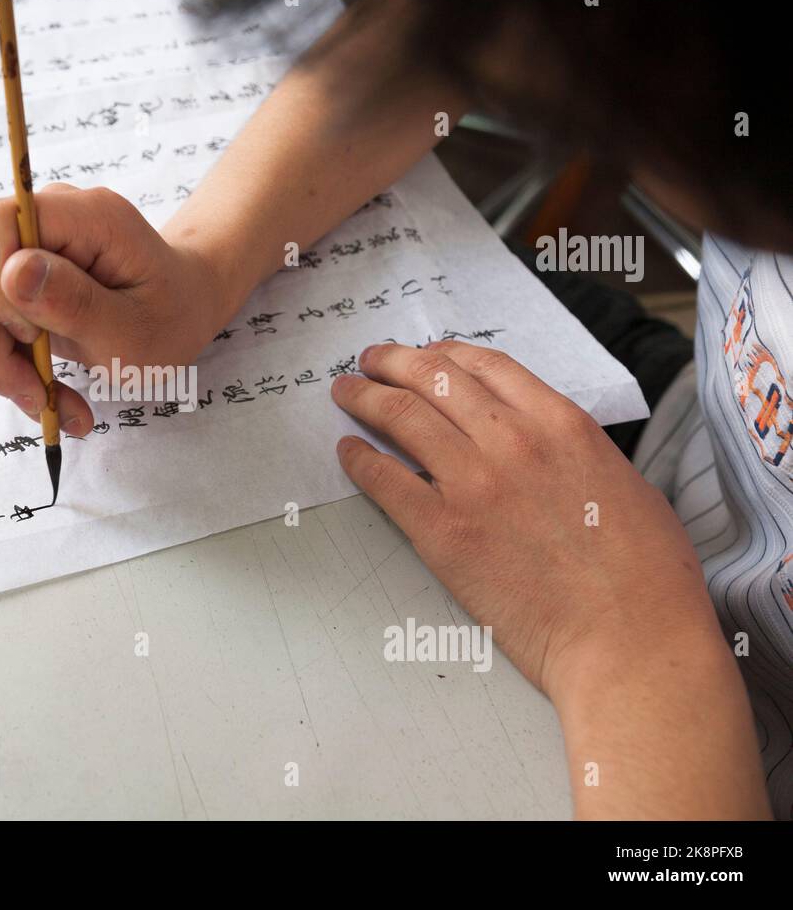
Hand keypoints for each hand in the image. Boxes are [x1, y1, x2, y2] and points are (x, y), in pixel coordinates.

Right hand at [0, 184, 226, 432]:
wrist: (182, 310)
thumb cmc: (170, 318)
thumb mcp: (134, 331)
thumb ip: (76, 302)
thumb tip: (13, 273)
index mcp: (87, 217)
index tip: (36, 337)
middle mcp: (49, 221)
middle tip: (38, 395)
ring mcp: (29, 248)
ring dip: (2, 363)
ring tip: (51, 403)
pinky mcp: (18, 279)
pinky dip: (11, 365)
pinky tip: (48, 394)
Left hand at [329, 340, 719, 699]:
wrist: (629, 639)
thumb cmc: (645, 573)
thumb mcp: (621, 480)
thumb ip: (570, 449)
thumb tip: (538, 443)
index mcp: (561, 423)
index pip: (485, 365)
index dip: (444, 353)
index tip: (424, 355)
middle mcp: (512, 440)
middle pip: (433, 377)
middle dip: (392, 362)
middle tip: (369, 360)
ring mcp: (473, 483)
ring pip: (400, 415)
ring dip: (365, 397)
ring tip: (347, 392)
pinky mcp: (442, 531)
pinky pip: (383, 479)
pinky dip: (359, 459)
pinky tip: (348, 452)